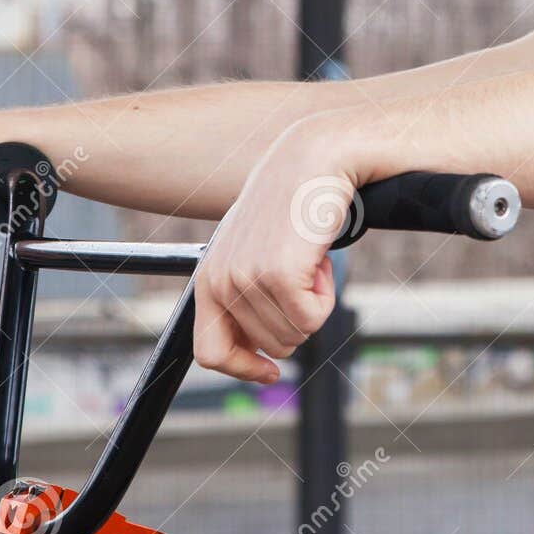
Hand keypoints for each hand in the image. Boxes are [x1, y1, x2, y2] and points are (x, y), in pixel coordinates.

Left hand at [192, 122, 348, 383]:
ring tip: (308, 258)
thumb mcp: (256, 250)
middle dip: (296, 319)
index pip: (210, 352)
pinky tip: (318, 258)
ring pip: (293, 334)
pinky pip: (313, 319)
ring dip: (313, 301)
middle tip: (302, 273)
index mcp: (208, 278)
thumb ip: (248, 294)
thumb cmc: (292, 204)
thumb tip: (265, 349)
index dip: (244, 369)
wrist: (314, 161)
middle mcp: (219, 281)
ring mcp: (246, 279)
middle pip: (268, 346)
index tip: (271, 372)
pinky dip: (326, 295)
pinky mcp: (277, 275)